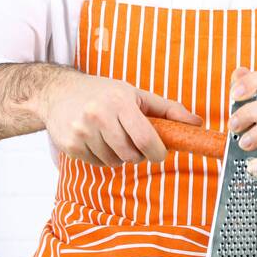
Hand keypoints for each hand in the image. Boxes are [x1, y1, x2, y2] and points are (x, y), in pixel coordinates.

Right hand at [43, 71, 201, 167]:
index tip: (160, 153)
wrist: (59, 92)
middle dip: (138, 154)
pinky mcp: (70, 145)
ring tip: (112, 137)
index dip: (158, 152)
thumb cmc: (103, 92)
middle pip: (131, 154)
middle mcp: (99, 115)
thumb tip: (198, 123)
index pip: (146, 139)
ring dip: (119, 156)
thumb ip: (168, 110)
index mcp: (120, 101)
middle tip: (133, 141)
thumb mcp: (136, 95)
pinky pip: (97, 164)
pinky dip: (102, 158)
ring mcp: (82, 131)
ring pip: (115, 162)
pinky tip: (96, 140)